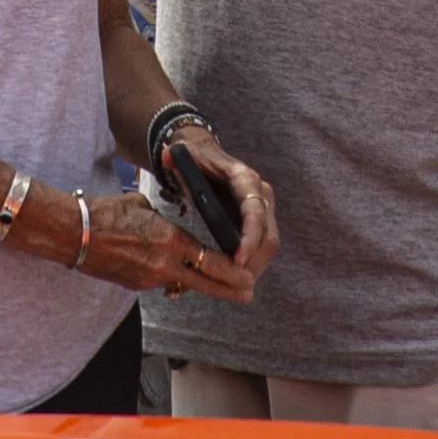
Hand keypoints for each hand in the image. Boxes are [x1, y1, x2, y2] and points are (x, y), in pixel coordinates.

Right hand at [72, 189, 256, 302]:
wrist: (73, 233)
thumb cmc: (106, 213)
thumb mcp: (142, 206)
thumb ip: (163, 219)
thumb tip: (170, 224)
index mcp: (170, 239)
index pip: (210, 260)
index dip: (231, 271)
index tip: (247, 276)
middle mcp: (164, 263)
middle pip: (205, 282)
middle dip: (229, 289)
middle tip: (248, 293)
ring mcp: (149, 278)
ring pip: (184, 284)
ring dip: (202, 286)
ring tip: (223, 289)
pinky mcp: (136, 285)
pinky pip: (162, 283)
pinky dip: (173, 279)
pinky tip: (180, 276)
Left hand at [163, 123, 278, 278]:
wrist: (203, 152)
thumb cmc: (192, 157)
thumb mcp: (183, 157)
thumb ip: (174, 159)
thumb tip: (168, 156)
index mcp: (244, 178)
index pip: (255, 212)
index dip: (249, 238)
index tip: (237, 260)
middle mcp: (260, 193)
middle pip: (269, 236)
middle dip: (254, 262)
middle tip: (235, 283)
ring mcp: (262, 208)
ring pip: (268, 245)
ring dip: (254, 267)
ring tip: (233, 286)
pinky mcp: (258, 220)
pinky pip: (261, 247)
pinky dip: (250, 264)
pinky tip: (233, 277)